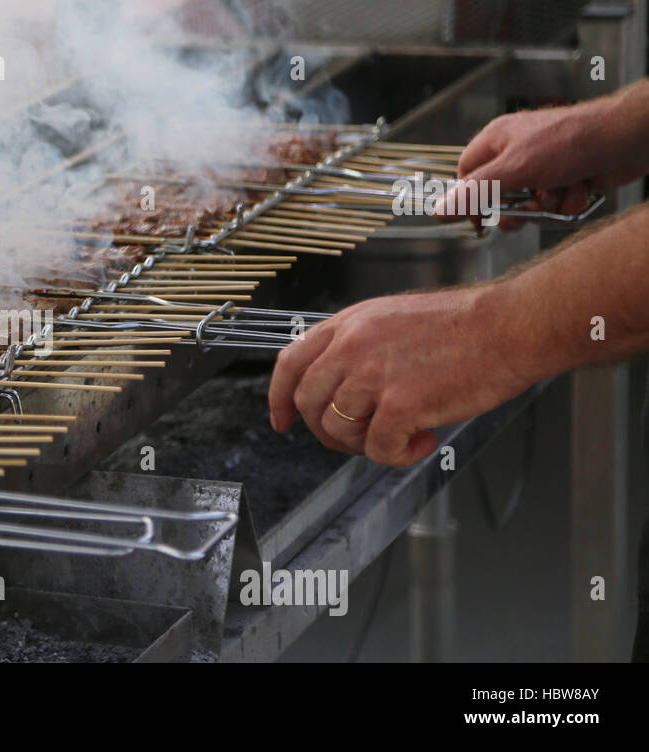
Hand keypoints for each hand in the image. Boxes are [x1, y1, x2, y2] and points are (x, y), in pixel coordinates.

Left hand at [267, 285, 534, 465]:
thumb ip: (359, 348)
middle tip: (359, 440)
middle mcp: (352, 347)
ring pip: (338, 430)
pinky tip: (423, 440)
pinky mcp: (400, 403)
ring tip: (400, 435)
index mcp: (348, 324)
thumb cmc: (465, 326)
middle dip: (327, 431)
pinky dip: (397, 456)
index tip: (282, 421)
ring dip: (365, 444)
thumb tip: (342, 390)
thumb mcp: (393, 319)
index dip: (280, 397)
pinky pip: (378, 449)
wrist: (510, 327)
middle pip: (310, 403)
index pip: (290, 363)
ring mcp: (373, 375)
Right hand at [436, 87, 648, 229]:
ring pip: (532, 201)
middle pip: (500, 194)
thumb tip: (440, 210)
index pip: (466, 174)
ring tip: (564, 189)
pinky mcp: (569, 175)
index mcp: (497, 140)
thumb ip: (476, 192)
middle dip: (518, 207)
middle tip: (525, 213)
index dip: (470, 199)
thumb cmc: (570, 142)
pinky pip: (557, 200)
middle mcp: (518, 151)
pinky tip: (582, 187)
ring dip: (549, 204)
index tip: (478, 220)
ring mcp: (545, 164)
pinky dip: (569, 199)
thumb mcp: (514, 170)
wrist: (627, 139)